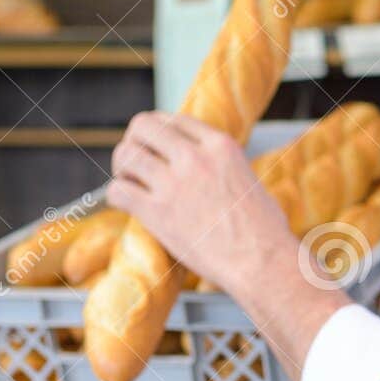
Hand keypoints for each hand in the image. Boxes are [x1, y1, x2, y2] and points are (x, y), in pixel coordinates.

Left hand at [104, 111, 291, 296]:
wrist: (260, 261)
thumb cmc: (264, 230)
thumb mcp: (248, 178)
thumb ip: (222, 166)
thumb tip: (208, 171)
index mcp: (220, 145)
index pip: (173, 119)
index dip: (159, 133)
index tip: (156, 148)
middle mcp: (195, 157)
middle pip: (143, 126)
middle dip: (135, 142)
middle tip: (137, 162)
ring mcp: (174, 183)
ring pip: (126, 154)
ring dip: (122, 168)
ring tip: (130, 183)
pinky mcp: (157, 211)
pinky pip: (118, 190)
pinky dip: (116, 196)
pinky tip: (127, 204)